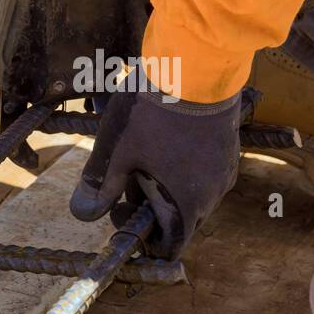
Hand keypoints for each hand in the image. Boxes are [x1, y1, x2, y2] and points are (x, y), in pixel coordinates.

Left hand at [70, 73, 240, 258]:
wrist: (196, 66)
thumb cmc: (154, 110)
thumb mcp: (117, 151)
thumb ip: (101, 187)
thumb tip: (82, 214)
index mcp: (186, 204)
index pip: (169, 246)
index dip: (143, 239)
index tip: (124, 211)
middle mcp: (213, 196)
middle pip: (180, 221)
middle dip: (153, 209)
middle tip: (127, 177)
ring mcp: (225, 172)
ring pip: (194, 195)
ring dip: (170, 188)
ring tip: (146, 154)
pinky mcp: (230, 152)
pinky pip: (206, 174)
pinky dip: (187, 170)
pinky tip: (168, 142)